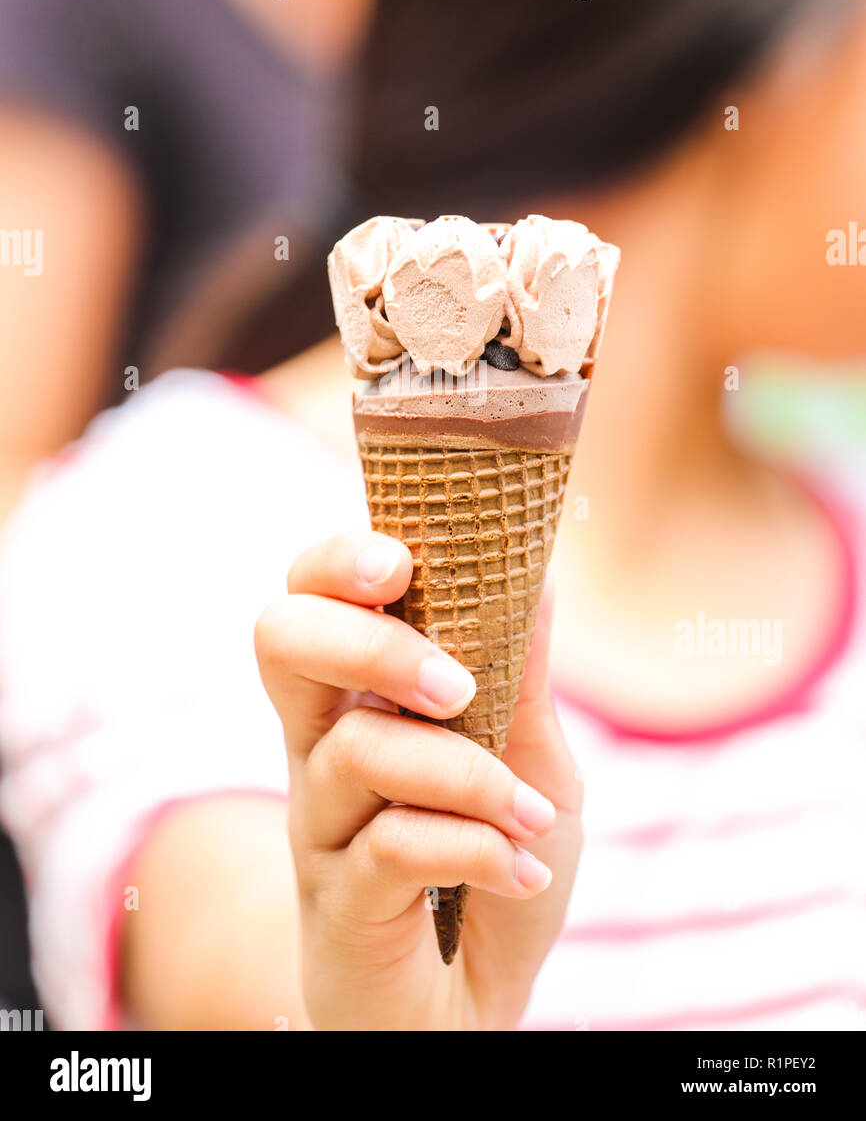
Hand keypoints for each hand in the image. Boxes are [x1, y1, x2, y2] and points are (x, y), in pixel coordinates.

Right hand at [255, 531, 581, 1030]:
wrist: (474, 1010)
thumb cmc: (494, 867)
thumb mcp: (532, 765)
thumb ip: (523, 680)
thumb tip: (541, 572)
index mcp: (360, 700)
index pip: (307, 598)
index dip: (334, 564)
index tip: (400, 561)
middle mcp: (320, 748)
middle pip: (282, 643)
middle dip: (372, 645)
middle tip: (456, 686)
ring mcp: (318, 824)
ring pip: (358, 752)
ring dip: (466, 775)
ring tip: (532, 814)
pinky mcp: (336, 900)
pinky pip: (392, 846)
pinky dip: (473, 848)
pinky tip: (521, 873)